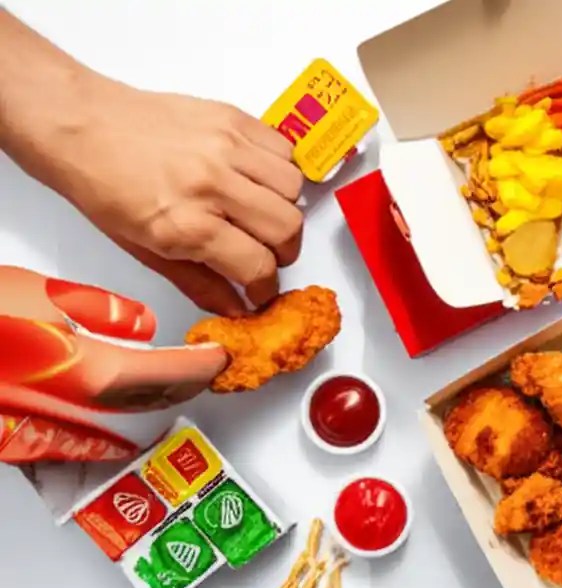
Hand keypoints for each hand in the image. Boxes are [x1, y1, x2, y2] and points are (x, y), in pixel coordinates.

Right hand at [0, 266, 225, 463]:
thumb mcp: (39, 292)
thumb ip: (98, 310)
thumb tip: (139, 326)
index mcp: (86, 370)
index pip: (166, 375)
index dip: (198, 367)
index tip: (218, 358)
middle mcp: (71, 410)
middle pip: (145, 405)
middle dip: (180, 387)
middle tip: (201, 372)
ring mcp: (44, 434)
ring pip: (114, 432)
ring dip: (147, 410)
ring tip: (168, 390)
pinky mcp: (21, 446)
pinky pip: (74, 449)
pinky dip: (103, 439)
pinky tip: (116, 434)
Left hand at [52, 79, 304, 316]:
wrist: (79, 125)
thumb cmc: (101, 185)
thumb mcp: (143, 249)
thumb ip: (198, 282)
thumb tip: (236, 307)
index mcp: (185, 225)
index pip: (257, 265)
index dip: (265, 287)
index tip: (261, 289)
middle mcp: (212, 185)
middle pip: (287, 228)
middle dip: (283, 252)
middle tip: (266, 254)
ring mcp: (226, 147)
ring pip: (294, 188)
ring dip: (284, 207)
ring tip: (260, 212)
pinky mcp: (232, 118)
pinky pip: (284, 150)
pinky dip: (279, 170)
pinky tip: (256, 178)